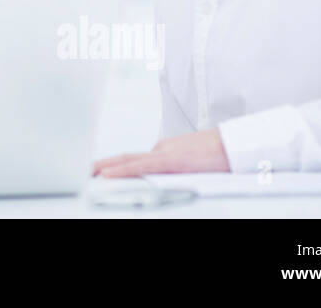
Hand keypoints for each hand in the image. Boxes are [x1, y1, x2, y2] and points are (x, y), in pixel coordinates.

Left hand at [92, 129, 230, 177]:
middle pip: (126, 157)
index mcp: (165, 150)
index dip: (115, 165)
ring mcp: (165, 153)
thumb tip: (156, 174)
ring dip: (107, 168)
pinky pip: (141, 166)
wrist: (236, 145)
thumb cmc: (218, 155)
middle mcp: (161, 149)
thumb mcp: (191, 162)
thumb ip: (172, 166)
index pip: (135, 159)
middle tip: (83, 170)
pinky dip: (122, 170)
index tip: (98, 170)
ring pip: (129, 161)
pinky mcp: (171, 160)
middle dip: (103, 164)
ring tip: (88, 173)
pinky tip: (108, 175)